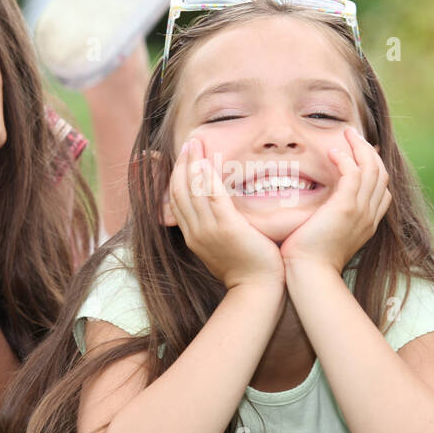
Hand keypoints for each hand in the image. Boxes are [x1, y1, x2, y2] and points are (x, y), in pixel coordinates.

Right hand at [164, 137, 283, 289]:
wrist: (257, 289)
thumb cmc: (248, 268)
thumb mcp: (224, 247)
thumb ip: (217, 228)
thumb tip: (220, 213)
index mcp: (193, 236)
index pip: (176, 200)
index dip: (177, 176)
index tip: (184, 157)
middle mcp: (195, 232)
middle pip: (179, 190)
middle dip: (182, 164)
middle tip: (189, 143)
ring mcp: (208, 230)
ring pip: (191, 190)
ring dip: (192, 163)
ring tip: (195, 143)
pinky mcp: (226, 227)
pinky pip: (211, 196)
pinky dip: (206, 176)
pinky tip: (207, 160)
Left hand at [279, 127, 390, 274]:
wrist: (310, 274)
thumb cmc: (310, 259)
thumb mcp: (326, 235)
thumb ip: (329, 218)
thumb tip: (318, 206)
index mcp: (368, 222)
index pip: (382, 188)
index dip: (374, 167)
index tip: (358, 153)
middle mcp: (370, 215)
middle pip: (381, 173)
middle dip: (369, 150)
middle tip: (353, 135)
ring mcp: (361, 210)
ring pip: (372, 169)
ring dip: (360, 147)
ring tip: (346, 133)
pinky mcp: (346, 207)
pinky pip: (354, 173)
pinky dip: (346, 158)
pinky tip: (333, 152)